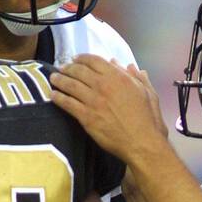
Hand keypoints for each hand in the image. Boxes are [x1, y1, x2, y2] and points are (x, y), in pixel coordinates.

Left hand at [50, 56, 168, 164]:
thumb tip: (128, 66)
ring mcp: (94, 101)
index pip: (94, 60)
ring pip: (70, 85)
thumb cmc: (148, 119)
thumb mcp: (148, 93)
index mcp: (118, 77)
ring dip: (59, 80)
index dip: (82, 58)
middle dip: (68, 68)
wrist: (142, 142)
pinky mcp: (87, 117)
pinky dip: (59, 98)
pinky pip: (68, 104)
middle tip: (62, 69)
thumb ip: (137, 77)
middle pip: (79, 71)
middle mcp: (103, 85)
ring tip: (54, 79)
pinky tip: (53, 96)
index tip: (75, 59)